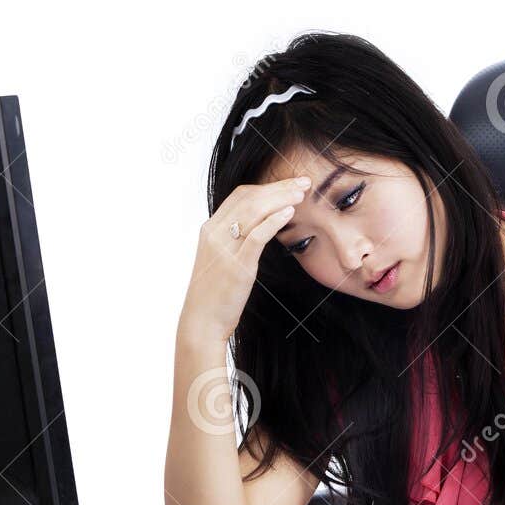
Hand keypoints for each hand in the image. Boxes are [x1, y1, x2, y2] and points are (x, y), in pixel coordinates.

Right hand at [178, 175, 310, 343]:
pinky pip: (256, 236)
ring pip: (254, 211)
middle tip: (303, 181)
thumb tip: (261, 227)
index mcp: (210, 229)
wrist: (201, 322)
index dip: (267, 186)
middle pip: (249, 198)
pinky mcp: (236, 266)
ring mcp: (224, 249)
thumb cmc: (215, 293)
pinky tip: (289, 212)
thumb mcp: (221, 259)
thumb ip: (236, 240)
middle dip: (278, 187)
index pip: (240, 195)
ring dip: (281, 198)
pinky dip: (273, 220)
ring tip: (302, 193)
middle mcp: (215, 234)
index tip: (290, 184)